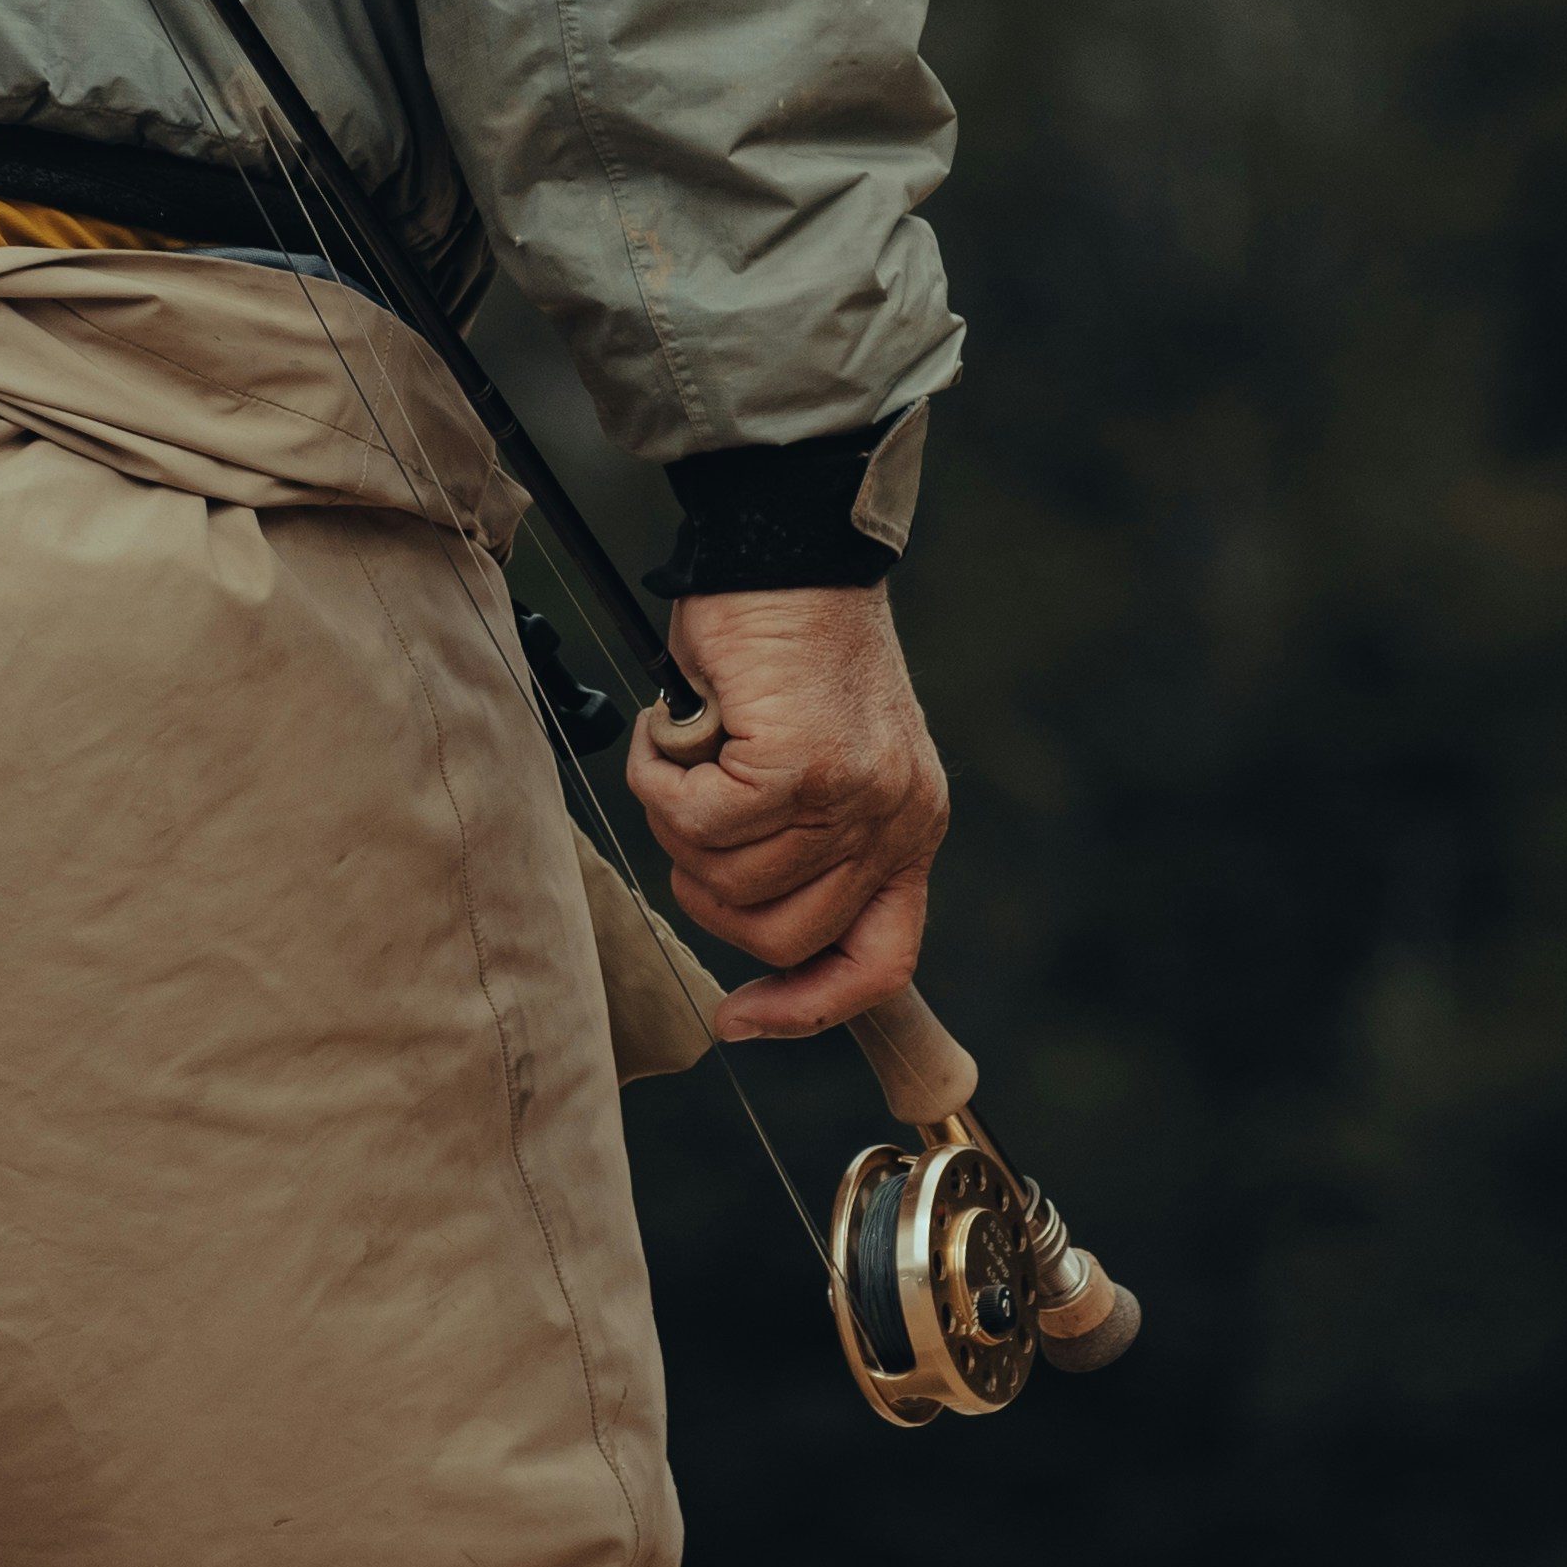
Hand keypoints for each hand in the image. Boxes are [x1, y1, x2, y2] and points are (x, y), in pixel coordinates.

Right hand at [624, 585, 949, 1041]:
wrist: (783, 546)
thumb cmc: (781, 644)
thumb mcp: (815, 757)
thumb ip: (803, 841)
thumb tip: (741, 922)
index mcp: (908, 827)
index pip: (881, 963)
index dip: (807, 1009)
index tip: (741, 1020)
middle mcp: (896, 821)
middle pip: (782, 938)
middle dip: (708, 893)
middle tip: (687, 818)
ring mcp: (852, 797)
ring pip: (727, 884)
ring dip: (676, 828)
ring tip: (681, 757)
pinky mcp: (799, 765)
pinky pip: (696, 823)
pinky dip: (658, 783)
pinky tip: (666, 733)